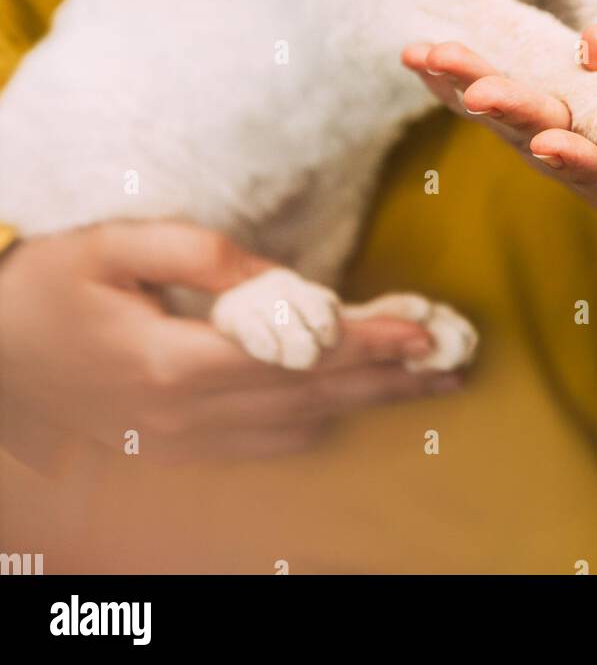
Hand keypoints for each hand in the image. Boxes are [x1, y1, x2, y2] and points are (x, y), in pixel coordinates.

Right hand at [0, 221, 457, 469]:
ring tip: (425, 382)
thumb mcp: (114, 247)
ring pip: (294, 427)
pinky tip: (348, 409)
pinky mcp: (172, 446)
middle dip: (388, 377)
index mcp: (175, 362)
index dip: (367, 341)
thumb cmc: (44, 290)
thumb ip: (203, 255)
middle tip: (455, 359)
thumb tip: (283, 281)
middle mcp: (187, 415)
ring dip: (365, 403)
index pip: (297, 354)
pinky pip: (261, 445)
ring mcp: (180, 441)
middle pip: (311, 398)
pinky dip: (317, 426)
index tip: (424, 327)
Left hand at [403, 17, 596, 223]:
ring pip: (513, 129)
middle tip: (468, 82)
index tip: (548, 141)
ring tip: (426, 56)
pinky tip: (424, 59)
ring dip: (467, 91)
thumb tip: (589, 43)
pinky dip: (463, 83)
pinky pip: (504, 109)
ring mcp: (573, 152)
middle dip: (505, 111)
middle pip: (547, 148)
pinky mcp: (552, 124)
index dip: (578, 160)